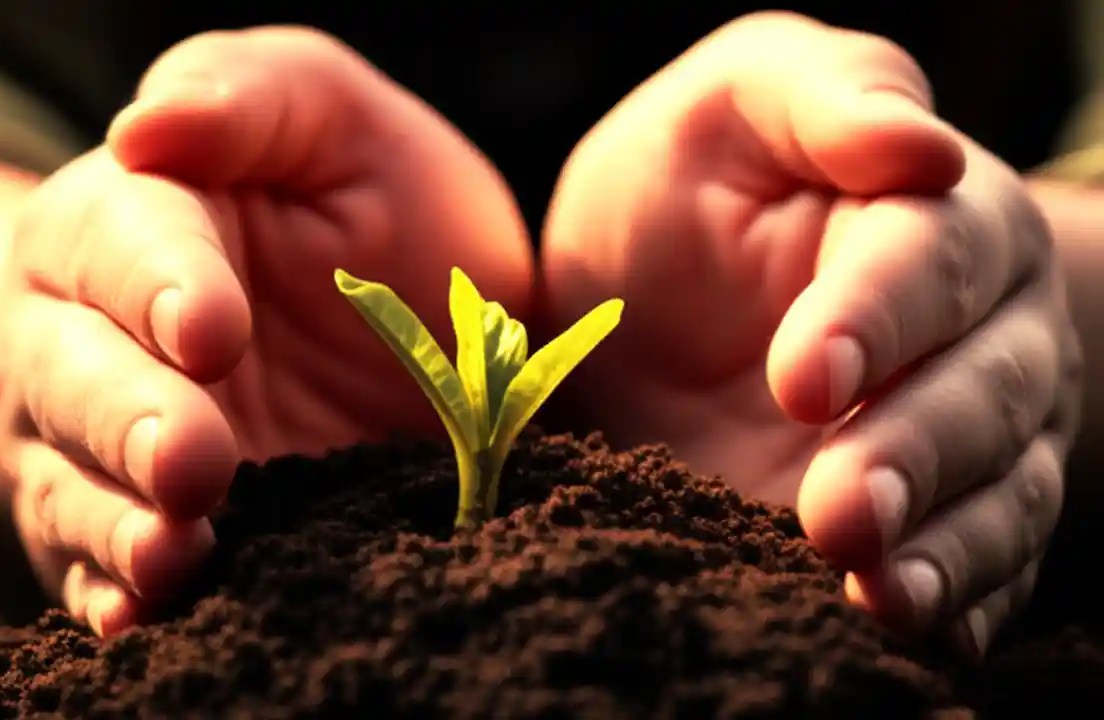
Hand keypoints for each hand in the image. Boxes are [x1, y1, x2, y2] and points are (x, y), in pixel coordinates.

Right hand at [0, 27, 532, 634]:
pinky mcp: (134, 522)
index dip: (160, 286)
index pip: (119, 243)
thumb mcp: (331, 119)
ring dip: (117, 522)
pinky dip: (116, 592)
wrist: (410, 330)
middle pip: (73, 374)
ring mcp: (100, 441)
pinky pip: (98, 565)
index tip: (215, 330)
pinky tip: (142, 613)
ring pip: (73, 484)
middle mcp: (85, 332)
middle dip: (128, 418)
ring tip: (173, 551)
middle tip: (194, 459)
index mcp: (123, 219)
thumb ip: (248, 96)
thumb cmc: (368, 205)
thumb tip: (146, 127)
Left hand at [540, 11, 1081, 655]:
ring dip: (940, 554)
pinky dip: (946, 611)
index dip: (876, 321)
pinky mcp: (920, 522)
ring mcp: (958, 440)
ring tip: (881, 598)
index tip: (802, 379)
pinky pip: (967, 576)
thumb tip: (923, 144)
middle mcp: (976, 335)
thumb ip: (828, 97)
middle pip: (978, 397)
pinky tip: (910, 640)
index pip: (930, 264)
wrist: (670, 300)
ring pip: (991, 502)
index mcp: (936, 219)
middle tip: (836, 514)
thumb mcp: (740, 102)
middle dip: (911, 457)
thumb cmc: (703, 184)